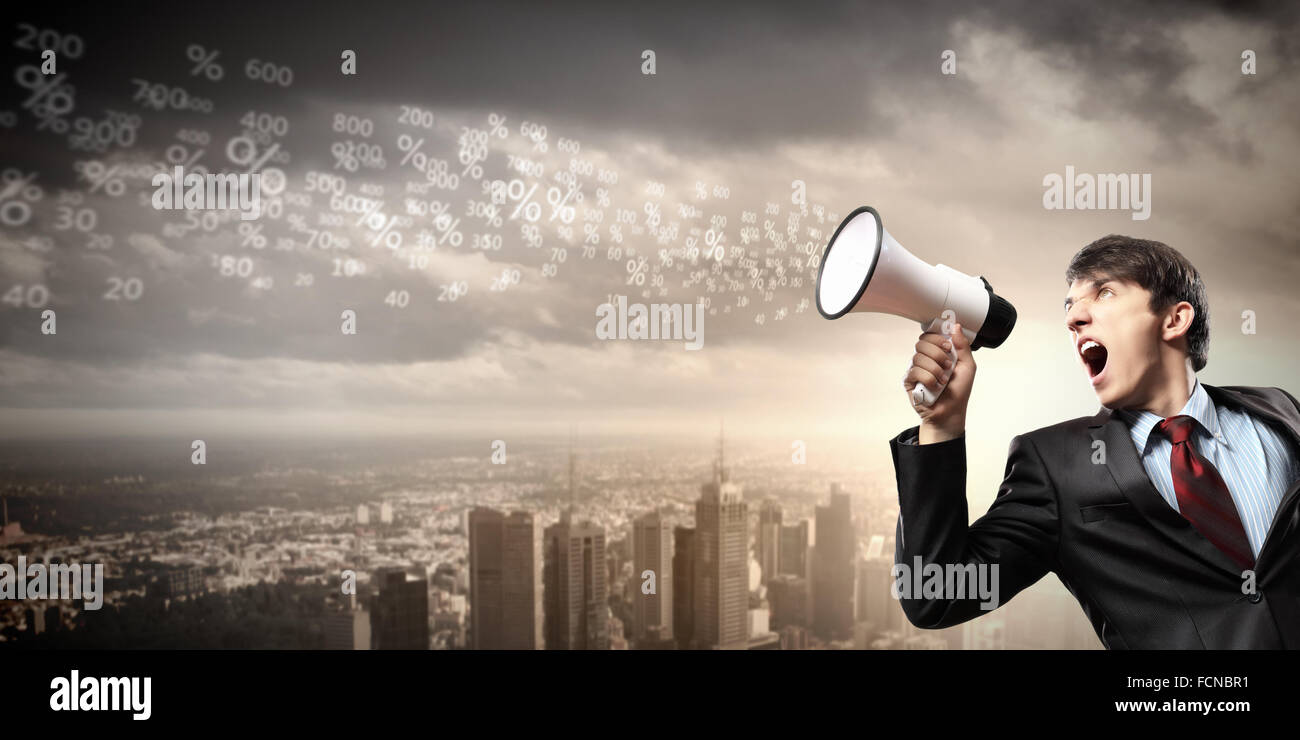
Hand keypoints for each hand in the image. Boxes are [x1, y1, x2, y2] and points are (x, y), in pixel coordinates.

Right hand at [904, 322, 975, 442]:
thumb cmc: (959, 391)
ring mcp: (916, 369)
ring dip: (935, 369)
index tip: (948, 346)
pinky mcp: (909, 381)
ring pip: (919, 357)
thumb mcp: (968, 366)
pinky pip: (915, 371)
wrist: (951, 412)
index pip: (930, 335)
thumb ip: (963, 346)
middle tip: (947, 365)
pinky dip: (929, 379)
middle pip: (922, 343)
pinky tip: (934, 386)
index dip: (937, 338)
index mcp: (938, 353)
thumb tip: (956, 326)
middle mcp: (925, 359)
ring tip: (943, 380)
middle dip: (938, 354)